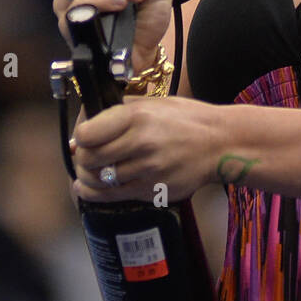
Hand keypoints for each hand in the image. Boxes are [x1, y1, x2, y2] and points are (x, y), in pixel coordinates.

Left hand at [70, 96, 222, 203]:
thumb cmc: (186, 120)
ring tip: (88, 172)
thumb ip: (118, 113)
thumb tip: (85, 128)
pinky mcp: (152, 191)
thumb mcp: (152, 103)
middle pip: (89, 160)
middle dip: (82, 159)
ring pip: (99, 181)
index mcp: (137, 117)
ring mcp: (146, 171)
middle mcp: (140, 144)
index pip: (88, 134)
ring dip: (88, 177)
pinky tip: (88, 188)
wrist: (220, 144)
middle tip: (85, 156)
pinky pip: (114, 196)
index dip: (81, 137)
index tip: (83, 138)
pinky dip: (96, 193)